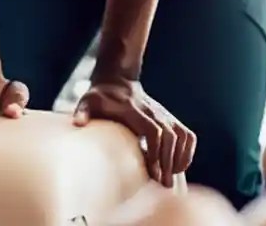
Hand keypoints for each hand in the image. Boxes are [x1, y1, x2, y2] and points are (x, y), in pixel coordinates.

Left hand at [74, 77, 193, 187]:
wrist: (116, 81)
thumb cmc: (99, 97)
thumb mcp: (88, 100)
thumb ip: (83, 111)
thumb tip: (78, 123)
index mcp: (133, 110)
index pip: (153, 130)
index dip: (156, 151)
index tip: (153, 172)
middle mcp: (152, 111)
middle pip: (169, 136)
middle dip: (168, 161)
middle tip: (164, 185)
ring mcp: (163, 114)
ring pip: (181, 135)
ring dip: (179, 158)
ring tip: (171, 178)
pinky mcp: (169, 118)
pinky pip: (187, 135)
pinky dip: (187, 151)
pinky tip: (179, 167)